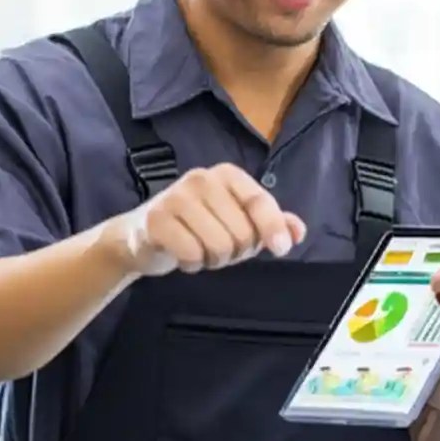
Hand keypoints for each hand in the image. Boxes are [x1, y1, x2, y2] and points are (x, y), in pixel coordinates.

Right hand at [108, 163, 307, 276]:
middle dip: (236, 252)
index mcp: (227, 175)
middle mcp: (202, 179)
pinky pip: (192, 254)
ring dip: (214, 260)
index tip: (282, 249)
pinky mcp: (157, 219)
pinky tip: (183, 257)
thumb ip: (269, 223)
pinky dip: (192, 265)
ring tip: (201, 252)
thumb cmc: (197, 227)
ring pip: (219, 245)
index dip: (273, 227)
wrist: (141, 237)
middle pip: (241, 231)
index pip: (259, 200)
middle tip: (219, 249)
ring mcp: (177, 197)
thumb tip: (298, 231)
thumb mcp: (237, 221)